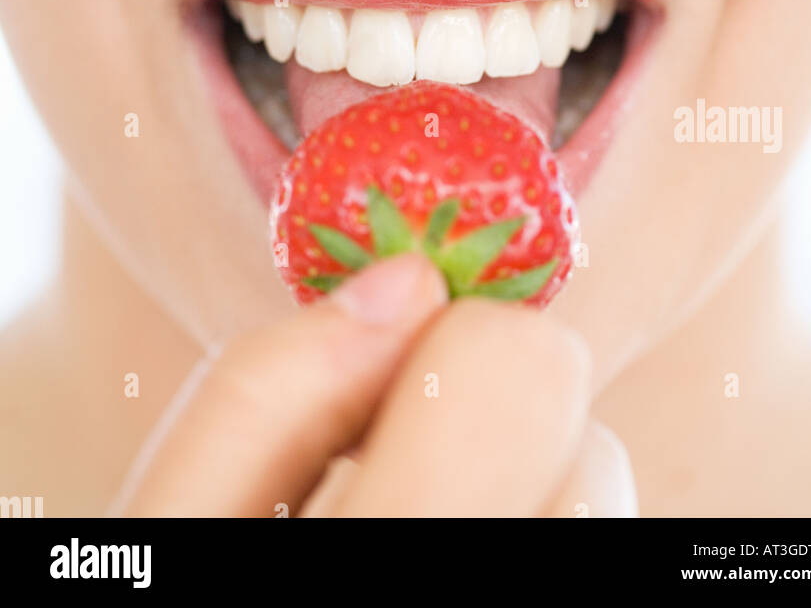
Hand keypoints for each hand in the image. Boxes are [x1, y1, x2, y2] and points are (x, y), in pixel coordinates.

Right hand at [116, 253, 636, 517]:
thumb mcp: (163, 531)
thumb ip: (266, 391)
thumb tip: (409, 279)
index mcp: (372, 573)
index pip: (514, 372)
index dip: (448, 340)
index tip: (381, 382)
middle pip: (590, 440)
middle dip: (495, 422)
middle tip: (405, 474)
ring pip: (606, 502)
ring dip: (527, 494)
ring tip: (430, 538)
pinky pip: (603, 551)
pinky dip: (544, 537)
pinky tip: (470, 562)